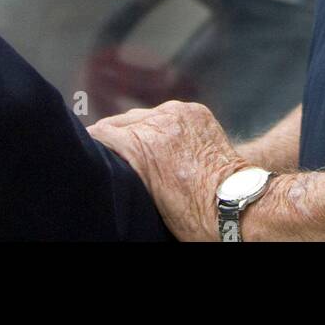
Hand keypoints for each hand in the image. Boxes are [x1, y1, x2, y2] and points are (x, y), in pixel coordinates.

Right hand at [88, 101, 243, 240]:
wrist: (237, 203)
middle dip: (114, 135)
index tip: (87, 151)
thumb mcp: (146, 194)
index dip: (93, 142)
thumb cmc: (191, 212)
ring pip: (145, 114)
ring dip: (139, 128)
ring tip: (138, 148)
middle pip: (121, 121)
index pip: (102, 132)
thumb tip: (111, 156)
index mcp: (141, 144)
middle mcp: (159, 121)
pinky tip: (165, 142)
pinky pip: (169, 113)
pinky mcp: (196, 111)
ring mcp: (179, 112)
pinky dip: (163, 124)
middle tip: (108, 150)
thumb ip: (126, 167)